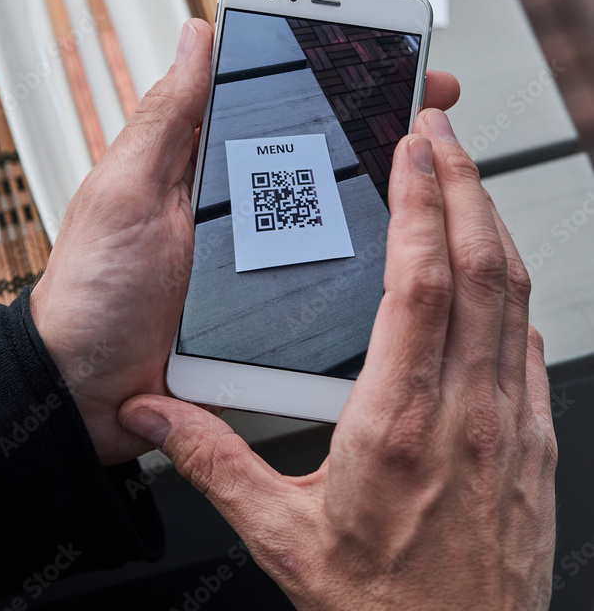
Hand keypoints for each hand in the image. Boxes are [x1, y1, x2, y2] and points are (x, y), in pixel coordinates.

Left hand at [31, 11, 458, 466]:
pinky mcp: (271, 300)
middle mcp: (235, 202)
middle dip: (373, 122)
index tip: (382, 48)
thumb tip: (196, 36)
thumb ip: (165, 119)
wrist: (89, 395)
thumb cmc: (93, 293)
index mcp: (200, 164)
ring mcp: (258, 250)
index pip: (272, 98)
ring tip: (434, 169)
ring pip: (330, 209)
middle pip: (315, 149)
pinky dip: (362, 255)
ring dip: (378, 190)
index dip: (327, 71)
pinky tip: (403, 245)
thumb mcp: (126, 193)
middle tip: (428, 103)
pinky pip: (326, 268)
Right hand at [120, 109, 556, 610]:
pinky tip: (492, 266)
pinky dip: (511, 283)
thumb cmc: (382, 609)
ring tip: (465, 176)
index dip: (420, 205)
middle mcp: (465, 412)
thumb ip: (215, 463)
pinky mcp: (535, 439)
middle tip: (441, 132)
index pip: (420, 285)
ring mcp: (511, 422)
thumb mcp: (283, 536)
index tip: (414, 152)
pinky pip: (530, 337)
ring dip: (490, 222)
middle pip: (479, 267)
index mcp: (397, 424)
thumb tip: (159, 416)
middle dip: (461, 183)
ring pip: (515, 293)